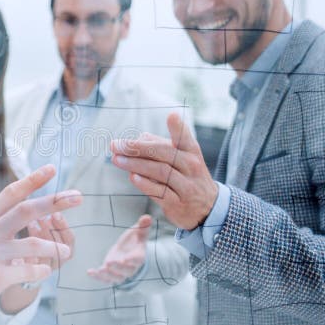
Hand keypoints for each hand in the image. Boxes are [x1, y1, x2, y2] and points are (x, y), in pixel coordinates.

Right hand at [0, 165, 82, 314]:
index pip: (11, 194)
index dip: (33, 180)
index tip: (52, 169)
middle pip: (26, 211)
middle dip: (54, 202)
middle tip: (78, 197)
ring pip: (32, 245)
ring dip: (54, 247)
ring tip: (66, 252)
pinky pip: (28, 271)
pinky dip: (41, 271)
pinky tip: (45, 271)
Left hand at [87, 214, 151, 283]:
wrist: (129, 250)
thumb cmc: (135, 240)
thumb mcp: (139, 232)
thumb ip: (143, 226)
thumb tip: (147, 217)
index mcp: (138, 256)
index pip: (137, 259)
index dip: (132, 259)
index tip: (125, 259)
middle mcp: (131, 267)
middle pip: (126, 271)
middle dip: (117, 268)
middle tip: (109, 262)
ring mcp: (121, 272)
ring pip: (116, 278)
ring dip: (108, 275)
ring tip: (99, 270)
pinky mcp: (111, 273)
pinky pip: (106, 279)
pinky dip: (98, 278)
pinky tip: (90, 272)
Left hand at [110, 112, 217, 230]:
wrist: (208, 208)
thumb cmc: (188, 176)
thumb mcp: (182, 158)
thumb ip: (161, 146)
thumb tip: (140, 137)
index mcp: (191, 152)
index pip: (185, 138)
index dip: (178, 127)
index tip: (171, 116)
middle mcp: (191, 167)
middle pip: (164, 153)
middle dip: (137, 148)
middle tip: (116, 145)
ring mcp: (186, 186)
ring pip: (160, 171)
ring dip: (135, 164)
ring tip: (116, 159)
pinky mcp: (178, 203)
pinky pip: (160, 192)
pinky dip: (145, 184)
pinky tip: (132, 177)